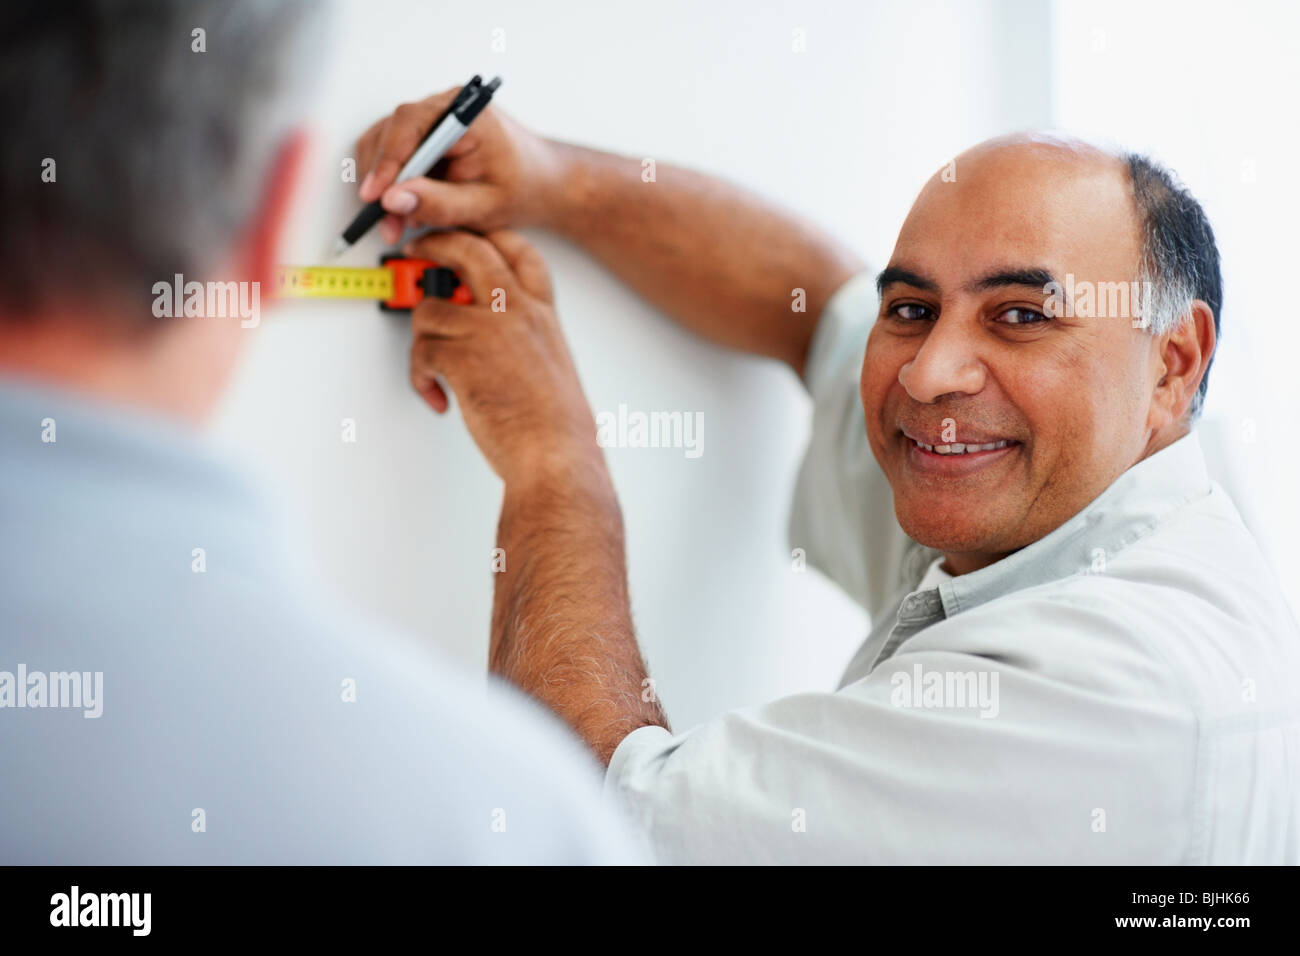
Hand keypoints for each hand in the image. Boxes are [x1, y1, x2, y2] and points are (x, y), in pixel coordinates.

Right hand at [355, 87, 567, 245]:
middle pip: (392, 132)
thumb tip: (394, 200)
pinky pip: (394, 151)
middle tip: (385, 220)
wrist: (540, 184)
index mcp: (468, 113)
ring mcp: (434, 118)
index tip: (375, 194)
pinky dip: (391, 182)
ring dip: (383, 183)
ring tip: (396, 221)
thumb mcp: (484, 206)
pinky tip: (403, 207)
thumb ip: (440, 204)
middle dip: (383, 180)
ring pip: (385, 142)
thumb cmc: (522, 188)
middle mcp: (447, 107)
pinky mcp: (425, 134)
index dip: (387, 160)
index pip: (411, 125)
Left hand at [405, 230, 602, 485]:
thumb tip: (484, 335)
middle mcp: (518, 311)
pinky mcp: (463, 357)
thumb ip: (520, 338)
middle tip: (419, 249)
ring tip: (435, 371)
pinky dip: (421, 377)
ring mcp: (490, 330)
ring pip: (430, 309)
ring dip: (422, 342)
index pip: (517, 250)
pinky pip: (421, 351)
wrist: (555, 455)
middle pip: (469, 250)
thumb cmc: (556, 425)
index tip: (465, 237)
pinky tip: (438, 397)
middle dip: (436, 243)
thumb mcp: (550, 364)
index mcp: (542, 313)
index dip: (487, 235)